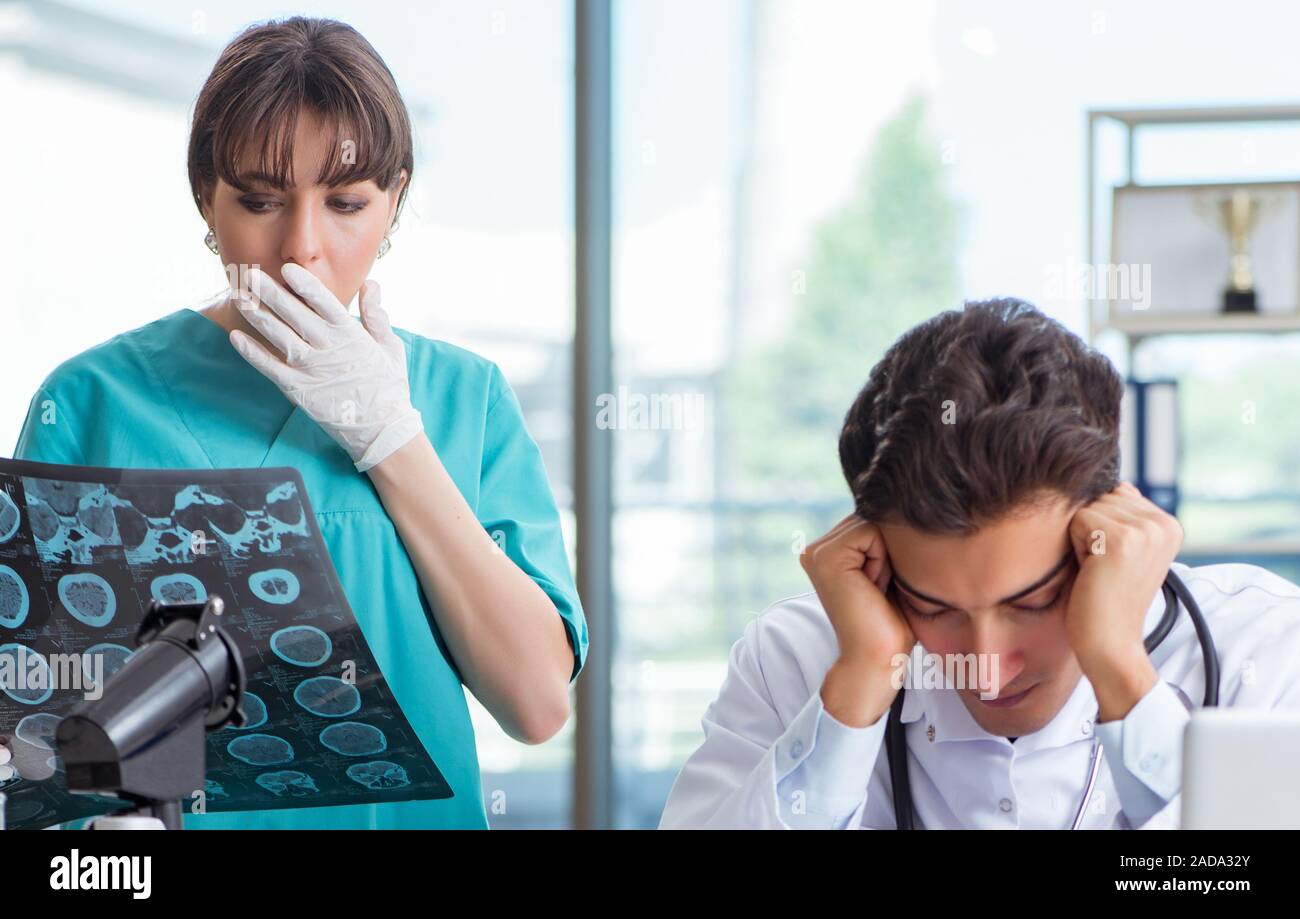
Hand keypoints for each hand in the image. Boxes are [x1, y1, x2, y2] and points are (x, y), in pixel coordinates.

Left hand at [229, 264, 423, 472]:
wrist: (382, 429)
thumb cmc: (388, 386)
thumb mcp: (391, 347)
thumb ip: (376, 315)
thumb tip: (371, 284)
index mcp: (351, 334)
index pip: (324, 302)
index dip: (304, 284)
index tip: (287, 269)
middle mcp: (328, 348)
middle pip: (294, 314)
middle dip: (270, 292)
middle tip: (249, 274)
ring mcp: (311, 370)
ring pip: (278, 336)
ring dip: (256, 316)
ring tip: (238, 296)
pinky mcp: (298, 390)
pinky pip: (270, 368)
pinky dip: (252, 353)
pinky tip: (236, 338)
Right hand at [800, 514, 914, 725]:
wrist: (877, 659)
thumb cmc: (890, 623)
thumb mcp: (887, 572)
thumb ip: (882, 542)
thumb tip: (900, 509)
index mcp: (826, 552)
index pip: (870, 521)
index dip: (888, 549)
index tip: (880, 586)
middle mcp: (815, 549)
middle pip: (871, 519)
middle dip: (887, 551)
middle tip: (878, 590)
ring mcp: (817, 552)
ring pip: (872, 524)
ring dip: (886, 557)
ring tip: (875, 589)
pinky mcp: (827, 558)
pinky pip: (871, 533)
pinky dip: (883, 560)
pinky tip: (873, 587)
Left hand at [1065, 481, 1180, 716]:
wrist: (1110, 642)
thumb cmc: (1106, 598)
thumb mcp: (1125, 551)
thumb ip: (1125, 515)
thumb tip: (1117, 482)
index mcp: (1169, 524)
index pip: (1116, 493)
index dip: (1102, 527)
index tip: (1113, 561)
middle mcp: (1163, 523)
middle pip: (1100, 497)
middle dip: (1090, 531)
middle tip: (1103, 567)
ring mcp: (1145, 530)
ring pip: (1088, 507)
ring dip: (1081, 539)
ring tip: (1098, 569)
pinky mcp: (1123, 539)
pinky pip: (1077, 520)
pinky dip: (1075, 546)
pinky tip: (1091, 571)